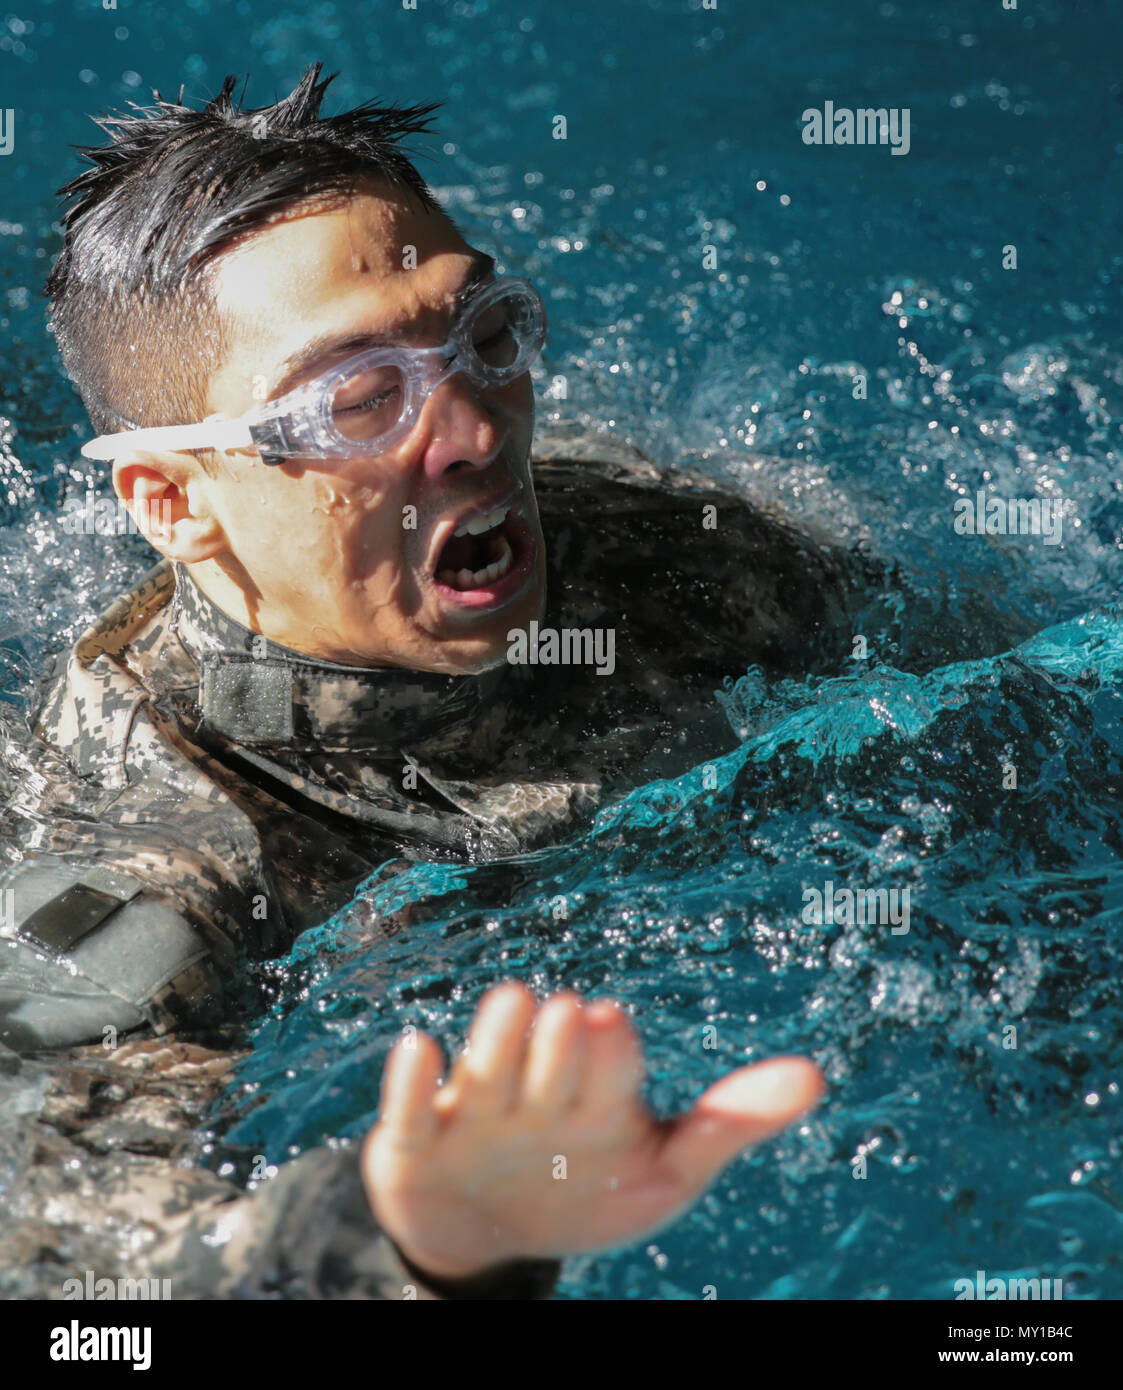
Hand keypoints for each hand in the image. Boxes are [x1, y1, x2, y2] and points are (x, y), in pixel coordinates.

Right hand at [361, 983, 823, 1280]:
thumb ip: (730, 1122)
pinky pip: (409, 1108)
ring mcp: (474, 1112)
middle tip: (572, 1016)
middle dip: (561, 1044)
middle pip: (548, 1059)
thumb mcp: (664, 1171)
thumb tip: (816, 1076)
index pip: (611, 1063)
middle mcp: (535, 1090)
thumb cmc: (584, 1194)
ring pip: (485, 1070)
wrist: (489, 1237)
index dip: (613, 1050)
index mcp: (596, 1093)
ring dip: (498, 1041)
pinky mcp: (416, 1140)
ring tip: (515, 1004)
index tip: (612, 1024)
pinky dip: (410, 1082)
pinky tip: (421, 1048)